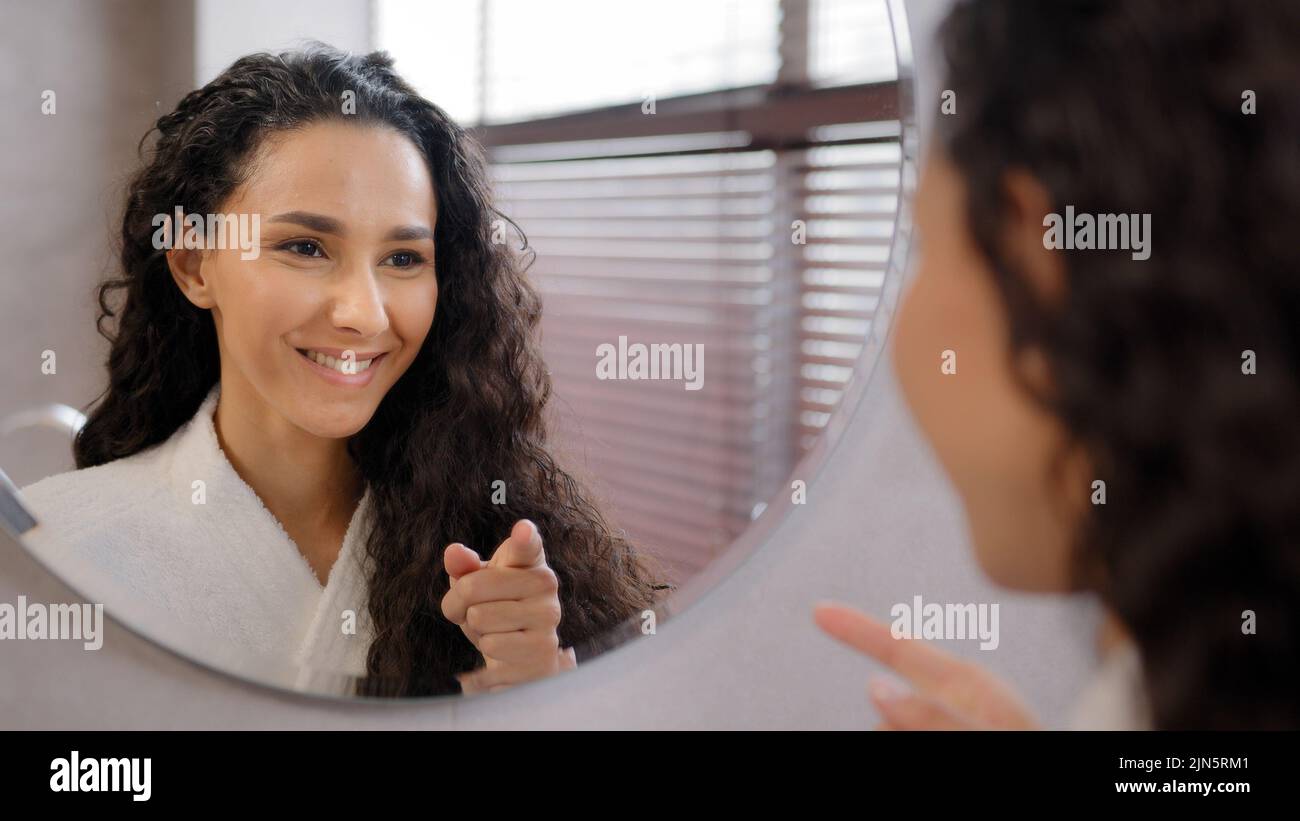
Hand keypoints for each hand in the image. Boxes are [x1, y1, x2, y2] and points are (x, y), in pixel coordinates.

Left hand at [441, 520, 575, 692]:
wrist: (519, 653)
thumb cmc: (494, 608)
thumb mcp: (474, 583)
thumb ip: (463, 565)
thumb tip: (454, 553)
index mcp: (528, 558)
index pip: (527, 544)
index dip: (524, 537)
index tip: (524, 530)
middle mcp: (544, 582)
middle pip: (471, 587)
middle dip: (459, 604)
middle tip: (475, 610)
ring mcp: (547, 615)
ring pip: (479, 618)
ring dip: (475, 629)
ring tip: (493, 628)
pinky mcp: (544, 646)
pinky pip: (491, 645)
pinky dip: (487, 648)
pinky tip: (504, 647)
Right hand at [813, 602, 1038, 729]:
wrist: (1072, 789)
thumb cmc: (1027, 749)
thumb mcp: (985, 735)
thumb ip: (932, 714)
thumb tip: (873, 686)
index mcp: (967, 683)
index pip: (898, 645)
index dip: (854, 627)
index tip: (817, 609)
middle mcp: (954, 700)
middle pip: (888, 706)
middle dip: (888, 723)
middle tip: (923, 736)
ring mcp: (949, 721)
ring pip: (890, 727)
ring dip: (898, 732)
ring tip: (950, 744)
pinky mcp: (947, 732)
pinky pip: (902, 731)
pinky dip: (904, 732)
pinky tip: (930, 738)